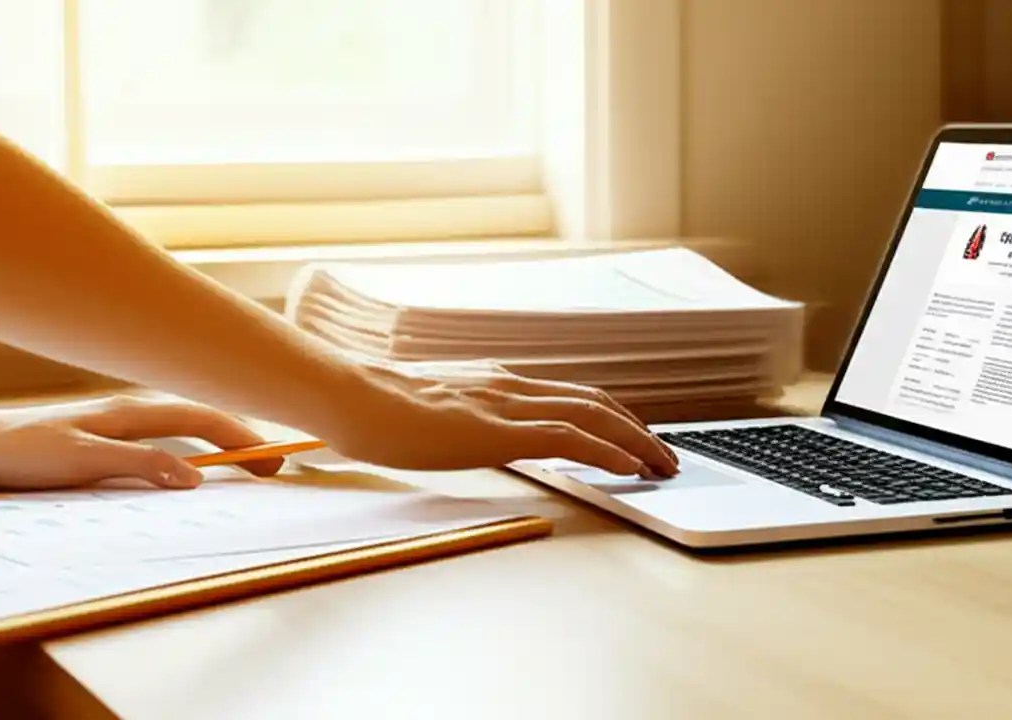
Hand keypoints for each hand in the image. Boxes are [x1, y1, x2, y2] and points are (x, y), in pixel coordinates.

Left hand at [0, 395, 281, 490]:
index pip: (203, 419)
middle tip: (273, 463)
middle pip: (202, 418)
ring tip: (246, 461)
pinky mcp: (107, 435)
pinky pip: (165, 436)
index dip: (243, 436)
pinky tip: (194, 460)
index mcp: (131, 412)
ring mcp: (120, 422)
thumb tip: (196, 475)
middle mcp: (131, 411)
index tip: (274, 456)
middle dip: (242, 436)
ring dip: (219, 441)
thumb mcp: (82, 460)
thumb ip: (140, 464)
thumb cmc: (21, 450)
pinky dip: (193, 445)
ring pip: (185, 425)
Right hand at [330, 359, 678, 476]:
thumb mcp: (431, 412)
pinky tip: (628, 468)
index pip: (571, 394)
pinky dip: (606, 452)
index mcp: (496, 382)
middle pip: (594, 401)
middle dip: (637, 430)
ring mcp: (505, 404)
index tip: (636, 438)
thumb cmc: (374, 410)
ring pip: (592, 416)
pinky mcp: (497, 430)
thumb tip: (467, 434)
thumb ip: (460, 418)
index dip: (613, 416)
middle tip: (665, 457)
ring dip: (635, 442)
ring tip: (662, 467)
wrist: (346, 397)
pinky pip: (567, 438)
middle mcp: (509, 386)